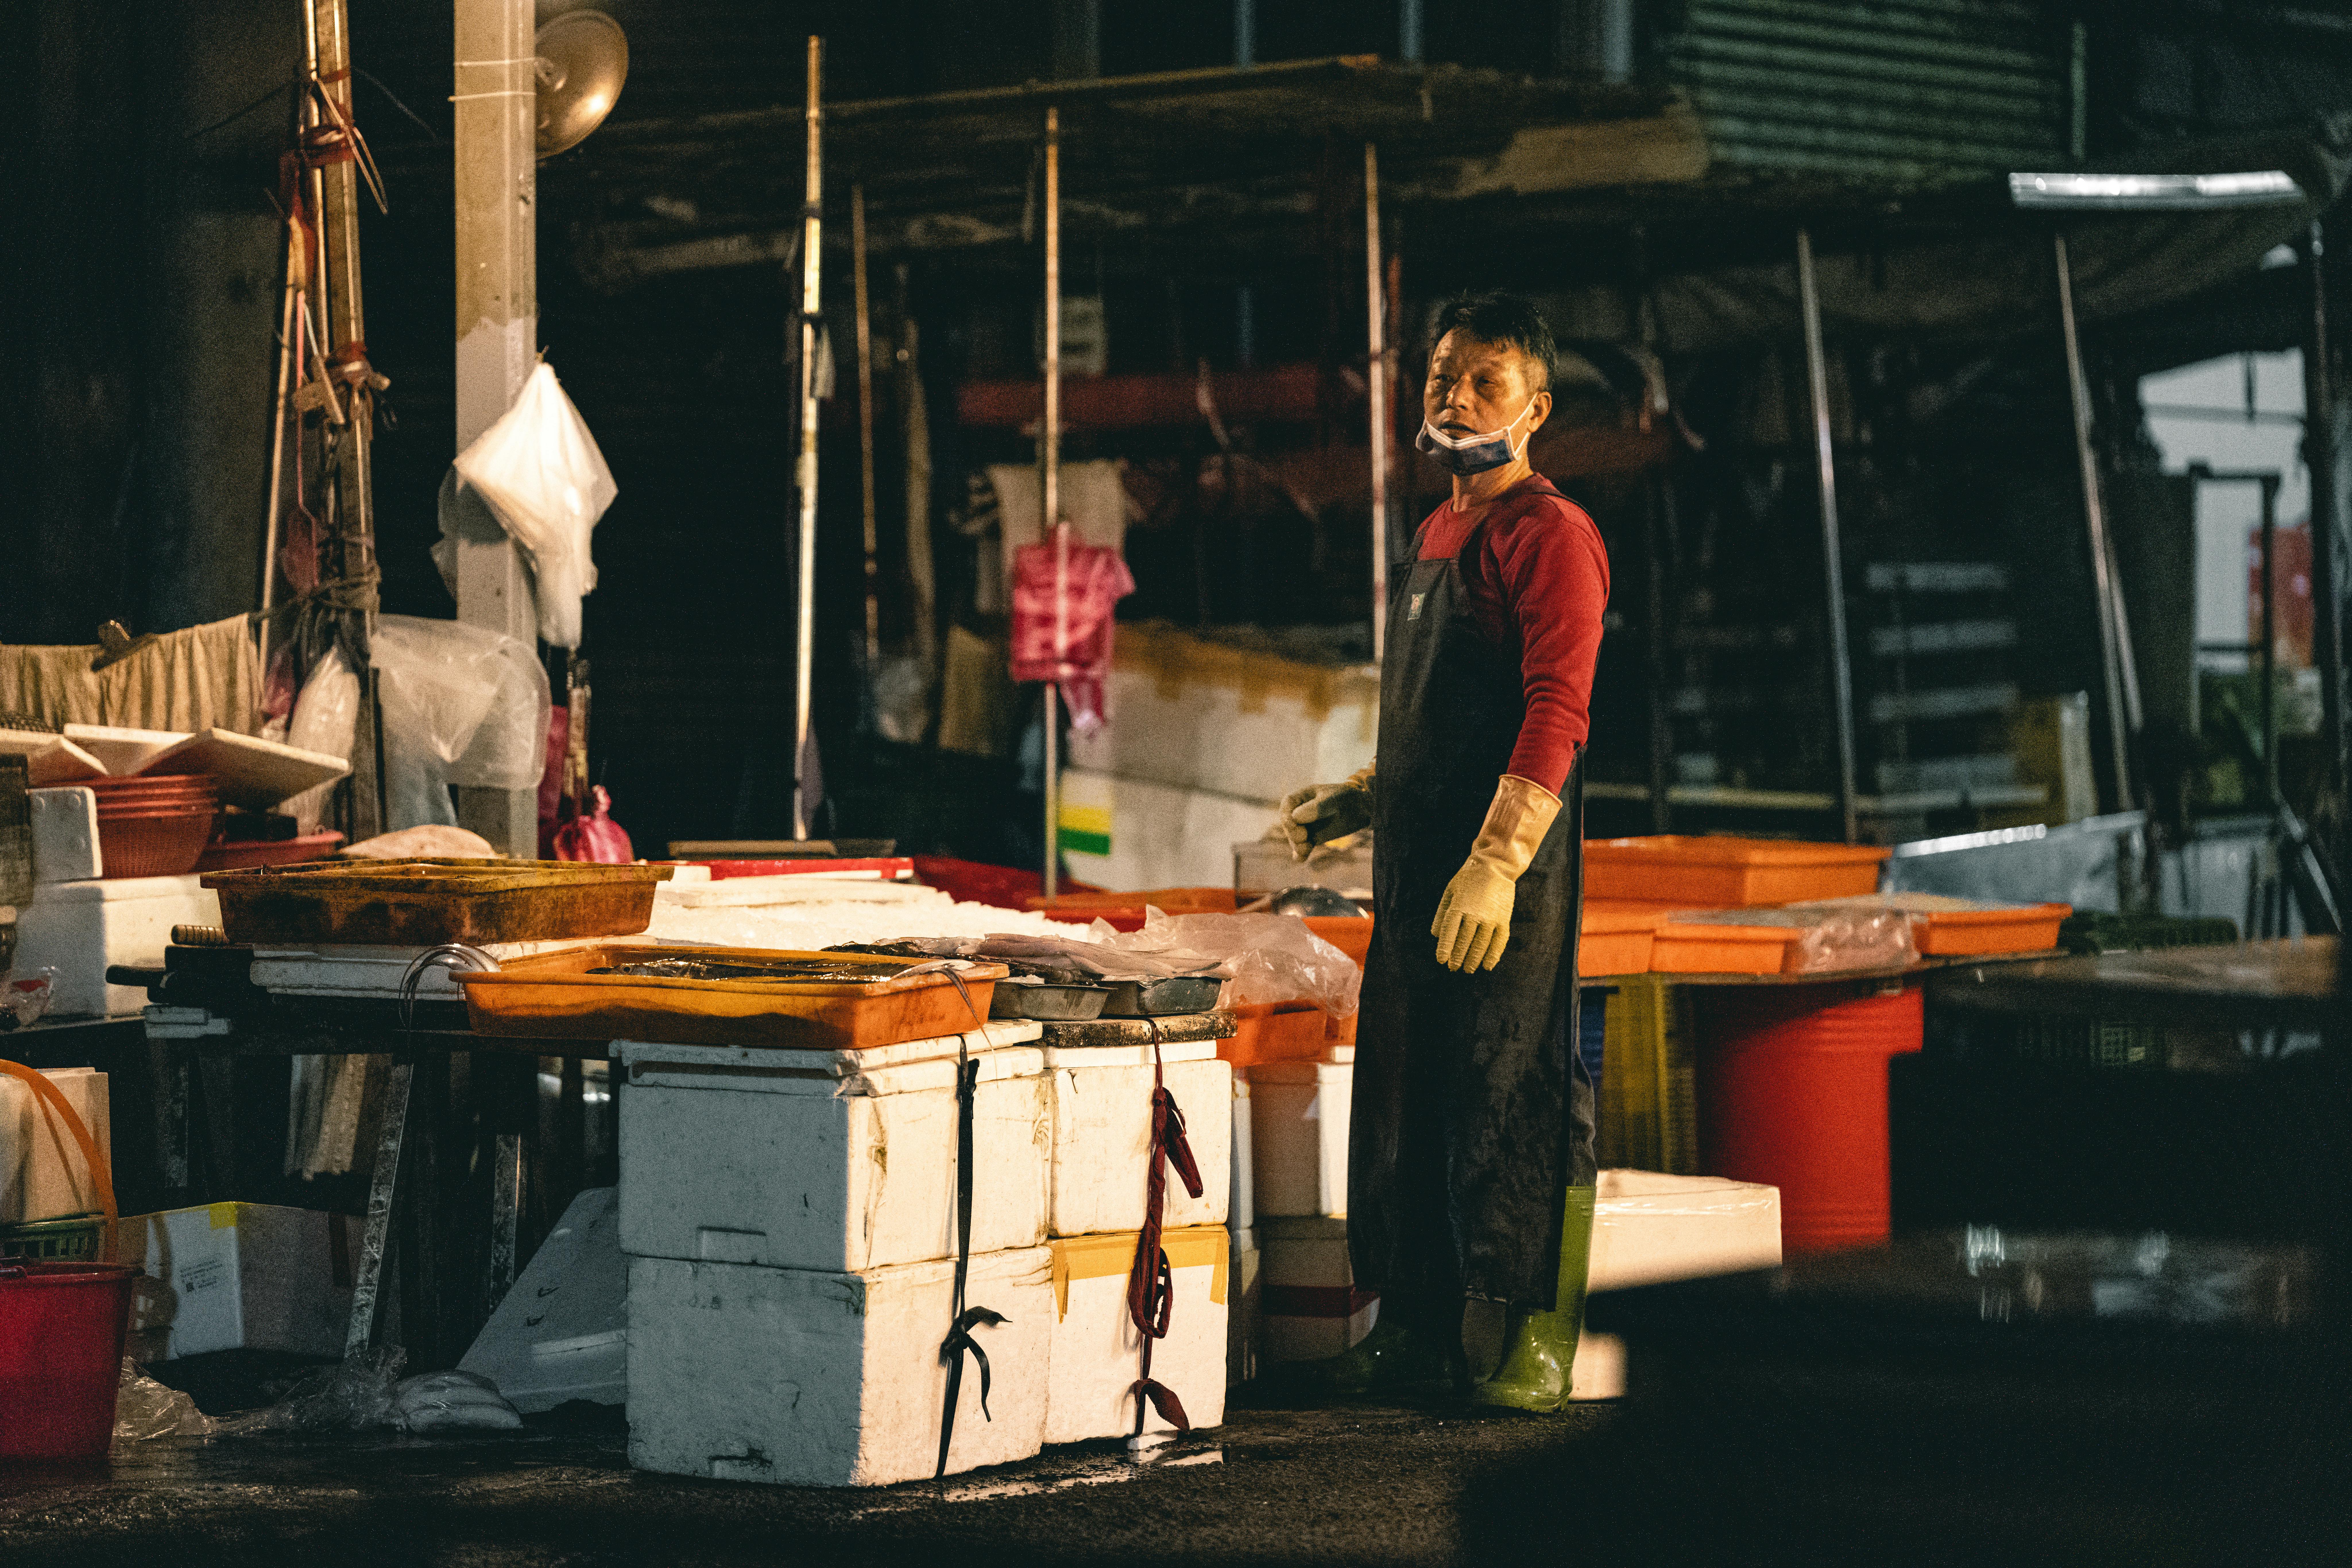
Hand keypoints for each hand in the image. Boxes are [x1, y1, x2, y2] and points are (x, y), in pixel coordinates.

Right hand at [1276, 770, 1373, 860]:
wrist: (1362, 808)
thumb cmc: (1345, 798)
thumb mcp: (1332, 800)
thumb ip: (1315, 808)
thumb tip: (1295, 817)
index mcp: (1301, 797)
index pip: (1286, 807)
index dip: (1287, 817)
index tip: (1294, 824)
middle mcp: (1300, 812)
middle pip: (1288, 825)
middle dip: (1293, 834)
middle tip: (1304, 837)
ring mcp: (1306, 826)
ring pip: (1294, 838)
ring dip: (1297, 846)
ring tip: (1306, 849)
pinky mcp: (1313, 838)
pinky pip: (1303, 847)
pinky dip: (1301, 854)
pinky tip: (1301, 859)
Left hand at [1429, 774, 1560, 971]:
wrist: (1495, 865)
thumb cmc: (1468, 878)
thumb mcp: (1450, 891)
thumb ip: (1441, 913)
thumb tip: (1434, 935)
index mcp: (1458, 906)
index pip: (1449, 932)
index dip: (1445, 947)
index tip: (1441, 961)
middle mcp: (1474, 914)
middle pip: (1464, 941)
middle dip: (1458, 957)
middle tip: (1454, 968)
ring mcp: (1490, 917)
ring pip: (1481, 944)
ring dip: (1474, 959)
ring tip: (1468, 969)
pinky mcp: (1503, 919)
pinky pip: (1498, 941)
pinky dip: (1493, 954)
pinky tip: (1487, 965)